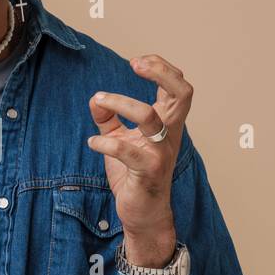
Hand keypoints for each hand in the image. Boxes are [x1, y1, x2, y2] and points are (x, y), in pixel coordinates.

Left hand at [86, 54, 192, 267]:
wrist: (143, 213)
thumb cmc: (134, 174)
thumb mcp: (119, 140)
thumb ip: (109, 119)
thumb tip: (95, 99)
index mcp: (167, 124)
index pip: (177, 87)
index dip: (162, 67)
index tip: (137, 61)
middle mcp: (169, 134)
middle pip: (182, 93)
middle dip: (161, 71)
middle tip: (134, 63)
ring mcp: (161, 152)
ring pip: (150, 116)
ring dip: (120, 103)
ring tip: (99, 101)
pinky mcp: (148, 171)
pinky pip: (126, 149)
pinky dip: (104, 142)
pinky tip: (93, 143)